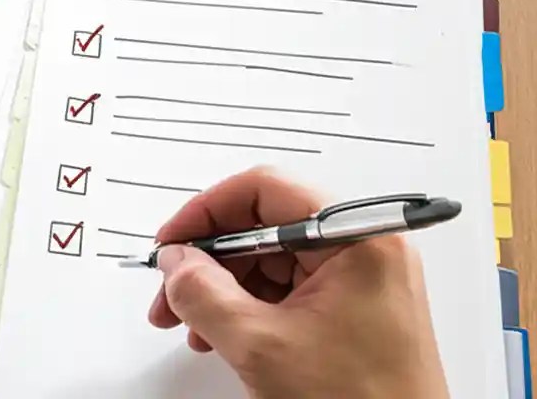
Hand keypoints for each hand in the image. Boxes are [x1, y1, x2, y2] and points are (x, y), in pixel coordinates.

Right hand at [148, 168, 449, 398]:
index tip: (174, 242)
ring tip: (193, 324)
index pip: (265, 190)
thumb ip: (204, 294)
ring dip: (222, 289)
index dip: (207, 211)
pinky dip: (247, 308)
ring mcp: (361, 280)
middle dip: (209, 260)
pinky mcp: (353, 309)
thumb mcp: (261, 345)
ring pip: (269, 260)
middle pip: (264, 226)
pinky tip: (221, 334)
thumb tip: (175, 261)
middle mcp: (365, 249)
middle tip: (172, 289)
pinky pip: (287, 290)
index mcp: (357, 239)